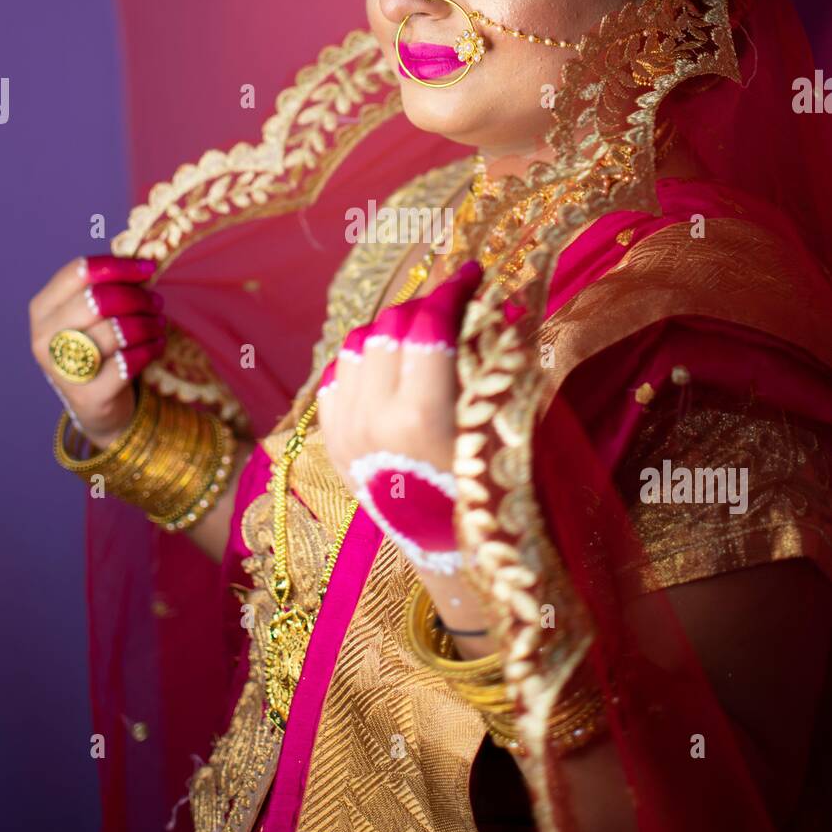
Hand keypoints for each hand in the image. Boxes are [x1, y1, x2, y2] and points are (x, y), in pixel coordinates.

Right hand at [29, 254, 165, 448]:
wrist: (97, 406)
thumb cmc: (97, 348)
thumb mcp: (93, 316)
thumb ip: (108, 287)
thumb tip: (142, 260)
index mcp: (43, 308)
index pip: (79, 272)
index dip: (118, 266)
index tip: (148, 268)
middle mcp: (44, 337)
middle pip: (98, 300)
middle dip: (136, 298)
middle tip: (156, 303)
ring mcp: (62, 368)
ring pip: (116, 331)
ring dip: (148, 324)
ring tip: (158, 325)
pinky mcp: (88, 395)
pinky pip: (129, 362)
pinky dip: (150, 349)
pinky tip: (157, 345)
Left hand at [317, 261, 481, 574]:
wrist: (445, 556)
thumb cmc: (489, 493)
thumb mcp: (500, 429)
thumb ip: (497, 363)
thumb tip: (500, 301)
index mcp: (421, 418)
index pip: (429, 325)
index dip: (453, 291)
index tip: (473, 275)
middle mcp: (373, 420)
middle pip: (392, 326)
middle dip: (426, 308)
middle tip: (454, 307)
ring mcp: (345, 431)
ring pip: (358, 344)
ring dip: (392, 331)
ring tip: (423, 338)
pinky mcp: (330, 439)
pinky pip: (337, 373)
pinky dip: (363, 361)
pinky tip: (392, 369)